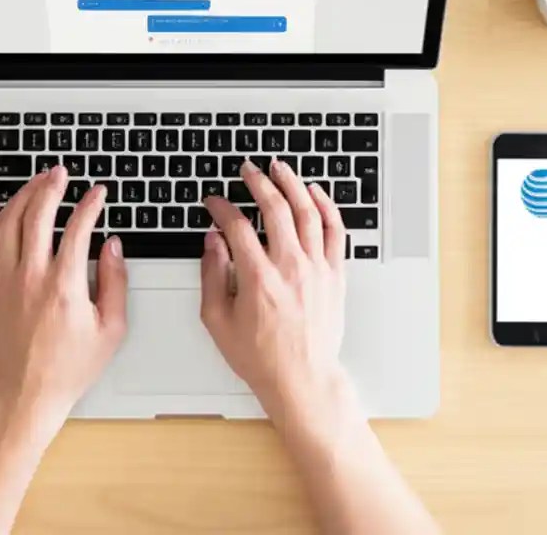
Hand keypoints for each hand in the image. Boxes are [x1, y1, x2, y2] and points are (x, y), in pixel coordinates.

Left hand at [0, 165, 128, 428]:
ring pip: (9, 223)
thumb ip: (115, 282)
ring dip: (23, 196)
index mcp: (65, 286)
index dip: (90, 204)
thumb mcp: (111, 329)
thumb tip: (112, 248)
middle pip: (37, 215)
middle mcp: (32, 278)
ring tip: (37, 182)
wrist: (27, 392)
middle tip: (61, 173)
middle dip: (51, 186)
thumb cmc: (69, 367)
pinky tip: (4, 211)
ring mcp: (7, 281)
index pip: (78, 229)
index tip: (98, 193)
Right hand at [199, 159, 349, 420]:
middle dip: (258, 182)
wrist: (301, 378)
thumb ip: (212, 275)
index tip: (214, 202)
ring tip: (280, 169)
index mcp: (258, 279)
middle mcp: (291, 268)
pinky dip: (326, 206)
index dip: (222, 208)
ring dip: (292, 184)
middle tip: (248, 170)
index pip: (237, 227)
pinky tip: (315, 193)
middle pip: (275, 208)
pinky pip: (335, 230)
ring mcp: (317, 269)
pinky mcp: (335, 275)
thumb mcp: (218, 320)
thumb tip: (212, 242)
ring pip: (307, 211)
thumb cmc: (260, 356)